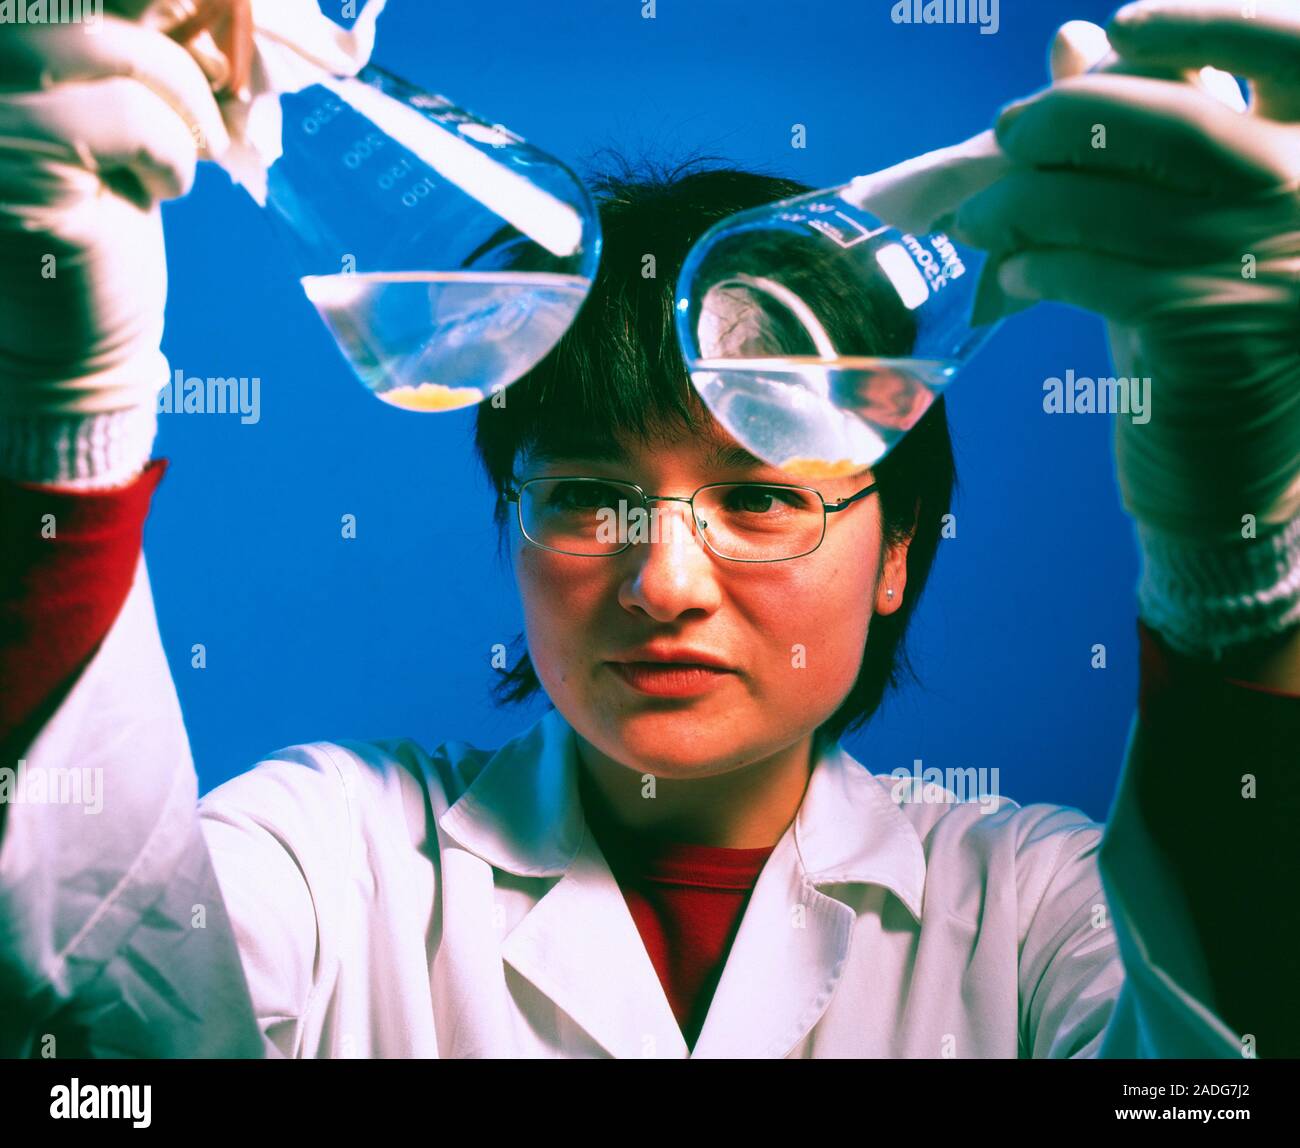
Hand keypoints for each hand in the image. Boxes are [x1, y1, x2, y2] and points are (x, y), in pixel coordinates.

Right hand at [0, 7, 240, 481]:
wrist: (76, 338)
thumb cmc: (99, 220)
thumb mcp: (116, 109)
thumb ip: (127, 42)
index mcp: (0, 45)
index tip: (192, 8)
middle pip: (80, 0)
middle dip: (170, 35)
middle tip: (216, 86)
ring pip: (106, 47)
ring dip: (181, 98)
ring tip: (195, 150)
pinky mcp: (11, 166)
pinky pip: (127, 116)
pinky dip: (172, 149)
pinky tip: (166, 187)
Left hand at [951, 1, 1299, 548]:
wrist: (1230, 469)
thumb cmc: (1206, 333)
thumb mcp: (1190, 221)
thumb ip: (1153, 129)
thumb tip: (1074, 42)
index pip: (1294, 43)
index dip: (1204, 22)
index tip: (1117, 27)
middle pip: (1174, 118)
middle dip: (1067, 119)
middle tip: (1005, 134)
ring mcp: (1276, 265)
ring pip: (1115, 202)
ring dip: (1022, 203)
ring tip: (977, 218)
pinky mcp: (1215, 329)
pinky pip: (1098, 272)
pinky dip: (1039, 267)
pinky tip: (1013, 277)